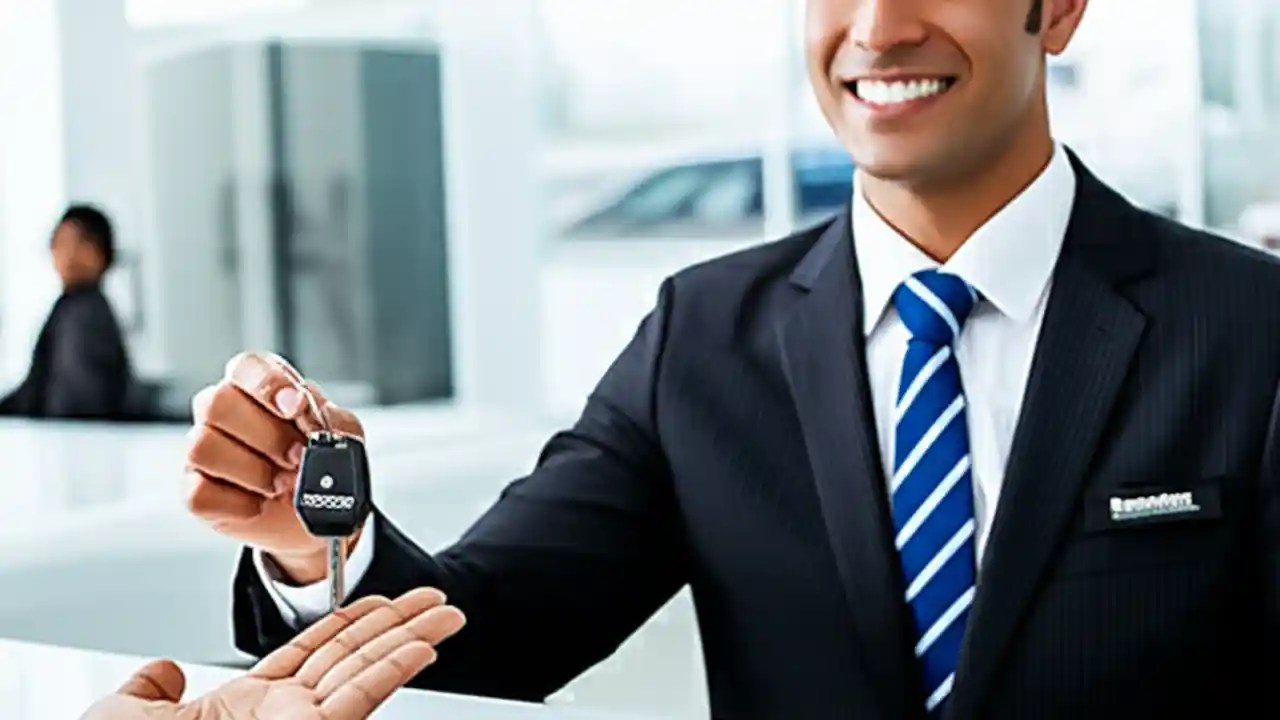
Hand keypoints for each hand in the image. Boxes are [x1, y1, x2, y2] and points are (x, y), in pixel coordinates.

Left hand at [81, 588, 464, 719]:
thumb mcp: (124, 716)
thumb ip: (150, 687)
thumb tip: (161, 670)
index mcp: (247, 708)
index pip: (314, 654)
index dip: (352, 623)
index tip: (382, 602)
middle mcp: (284, 716)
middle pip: (354, 656)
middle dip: (398, 624)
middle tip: (435, 600)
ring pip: (368, 672)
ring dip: (412, 639)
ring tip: (447, 613)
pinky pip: (361, 697)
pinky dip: (395, 669)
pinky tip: (423, 647)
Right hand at [185, 351, 365, 583]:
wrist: (314, 516)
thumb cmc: (320, 466)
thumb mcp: (341, 435)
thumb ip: (331, 419)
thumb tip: (315, 419)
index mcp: (259, 388)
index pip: (246, 366)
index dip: (268, 383)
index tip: (296, 406)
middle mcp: (223, 412)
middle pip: (218, 403)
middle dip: (268, 435)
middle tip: (298, 456)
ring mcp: (203, 449)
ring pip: (202, 446)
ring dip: (253, 471)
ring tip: (282, 483)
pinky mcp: (194, 489)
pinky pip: (199, 492)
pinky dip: (238, 503)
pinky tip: (260, 503)